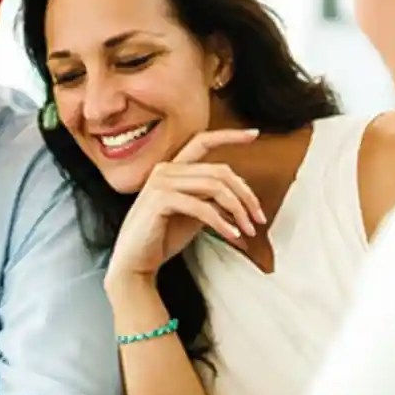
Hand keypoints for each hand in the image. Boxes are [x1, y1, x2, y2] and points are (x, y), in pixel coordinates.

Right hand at [107, 129, 263, 278]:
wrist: (135, 261)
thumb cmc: (162, 237)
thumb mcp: (193, 213)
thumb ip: (210, 198)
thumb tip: (239, 196)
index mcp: (172, 168)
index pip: (202, 141)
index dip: (229, 136)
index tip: (253, 133)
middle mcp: (165, 169)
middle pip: (219, 171)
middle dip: (245, 194)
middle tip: (259, 217)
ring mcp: (161, 183)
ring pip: (215, 187)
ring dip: (238, 211)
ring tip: (248, 230)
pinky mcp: (161, 200)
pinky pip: (203, 208)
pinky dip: (223, 223)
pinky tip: (232, 235)